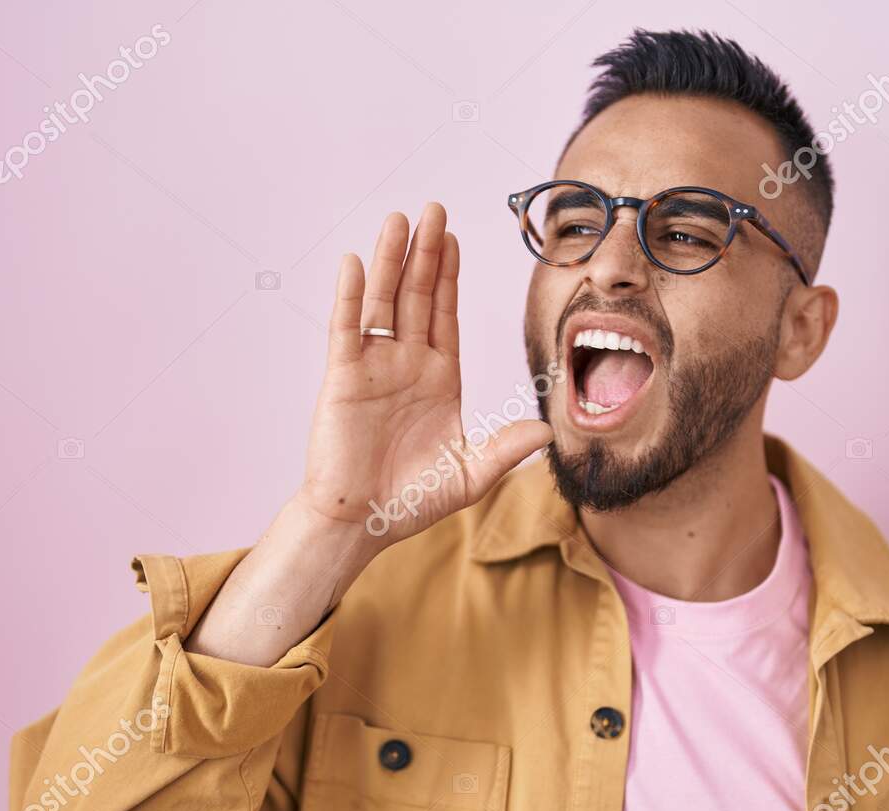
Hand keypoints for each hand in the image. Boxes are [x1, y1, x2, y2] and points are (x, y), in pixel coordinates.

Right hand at [295, 203, 552, 547]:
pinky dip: (350, 296)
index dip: (451, 275)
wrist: (360, 523)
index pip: (446, 314)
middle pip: (418, 296)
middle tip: (435, 208)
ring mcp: (372, 368)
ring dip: (391, 261)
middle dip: (427, 253)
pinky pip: (347, 329)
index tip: (455, 237)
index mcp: (438, 379)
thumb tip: (546, 430)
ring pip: (383, 302)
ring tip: (399, 220)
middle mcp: (405, 364)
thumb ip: (505, 449)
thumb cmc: (410, 502)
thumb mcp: (470, 475)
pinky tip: (354, 263)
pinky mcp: (342, 379)